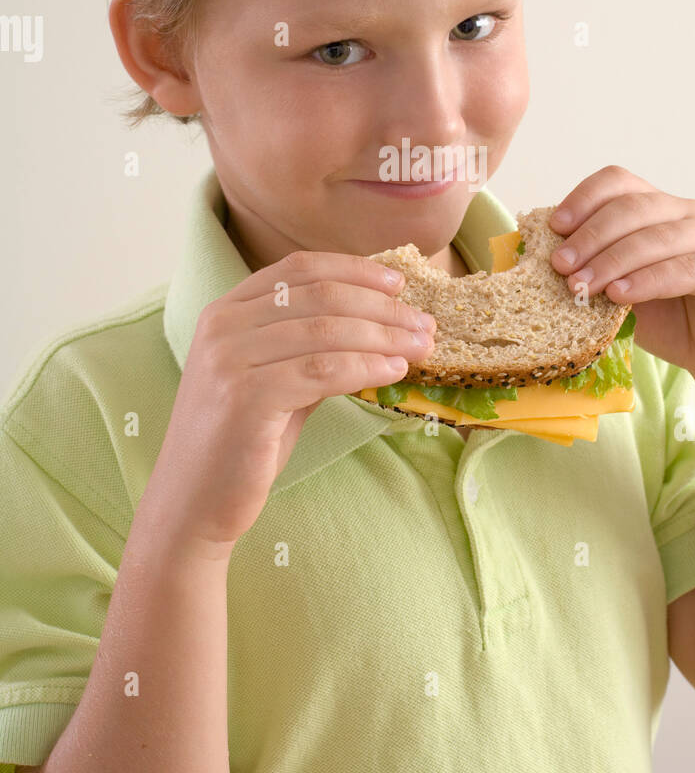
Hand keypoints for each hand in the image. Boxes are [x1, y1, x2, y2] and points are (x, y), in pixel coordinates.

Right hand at [146, 251, 436, 553]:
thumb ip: (309, 346)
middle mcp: (222, 326)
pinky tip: (394, 371)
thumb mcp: (273, 379)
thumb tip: (380, 323)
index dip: (354, 270)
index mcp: (224, 311)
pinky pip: (323, 371)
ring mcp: (229, 360)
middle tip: (424, 323)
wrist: (192, 503)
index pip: (299, 269)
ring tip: (421, 347)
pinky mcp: (245, 399)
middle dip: (382, 307)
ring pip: (326, 331)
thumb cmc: (240, 443)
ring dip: (384, 336)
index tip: (398, 283)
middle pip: (320, 296)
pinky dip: (366, 367)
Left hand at [547, 165, 694, 395]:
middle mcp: (689, 214)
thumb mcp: (623, 292)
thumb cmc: (673, 323)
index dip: (583, 199)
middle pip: (633, 206)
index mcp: (659, 209)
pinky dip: (648, 280)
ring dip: (613, 260)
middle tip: (561, 266)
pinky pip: (687, 268)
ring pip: (657, 236)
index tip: (554, 227)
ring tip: (581, 286)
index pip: (618, 182)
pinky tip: (620, 296)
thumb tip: (547, 258)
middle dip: (591, 236)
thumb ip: (596, 270)